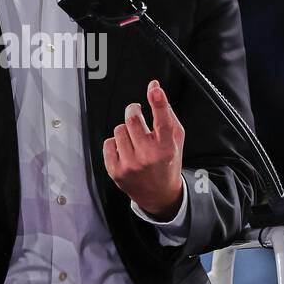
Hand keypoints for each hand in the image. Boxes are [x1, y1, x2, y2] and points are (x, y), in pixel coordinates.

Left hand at [104, 79, 184, 220]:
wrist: (159, 194)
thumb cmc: (167, 162)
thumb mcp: (175, 140)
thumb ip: (166, 113)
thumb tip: (154, 88)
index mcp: (166, 149)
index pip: (163, 121)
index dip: (158, 102)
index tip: (155, 89)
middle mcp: (148, 157)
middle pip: (133, 119)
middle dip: (134, 111)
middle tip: (137, 112)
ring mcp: (130, 165)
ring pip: (119, 129)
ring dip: (126, 130)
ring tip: (134, 140)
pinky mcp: (115, 171)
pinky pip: (108, 143)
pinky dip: (116, 143)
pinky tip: (125, 151)